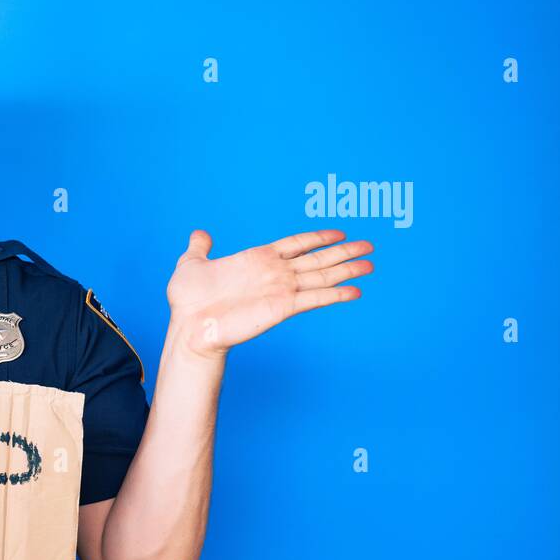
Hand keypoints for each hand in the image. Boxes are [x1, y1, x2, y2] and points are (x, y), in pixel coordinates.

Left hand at [166, 228, 372, 358]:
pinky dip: (335, 295)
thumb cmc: (187, 300)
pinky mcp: (281, 307)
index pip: (295, 244)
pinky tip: (355, 292)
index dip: (317, 238)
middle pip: (317, 259)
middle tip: (370, 246)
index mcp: (257, 259)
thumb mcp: (191, 264)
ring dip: (347, 271)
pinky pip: (314, 298)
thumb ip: (200, 248)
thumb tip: (200, 233)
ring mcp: (280, 290)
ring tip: (371, 265)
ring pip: (321, 276)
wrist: (188, 326)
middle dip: (344, 253)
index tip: (340, 233)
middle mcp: (274, 274)